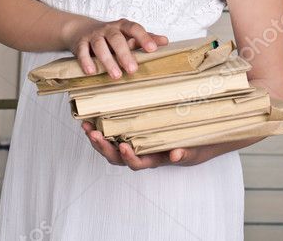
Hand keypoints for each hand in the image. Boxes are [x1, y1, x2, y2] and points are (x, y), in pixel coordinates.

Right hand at [62, 18, 168, 78]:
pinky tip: (91, 71)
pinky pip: (82, 51)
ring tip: (116, 75)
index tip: (152, 49)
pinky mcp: (80, 43)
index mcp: (123, 26)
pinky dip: (86, 61)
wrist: (81, 30)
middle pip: (117, 39)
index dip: (144, 38)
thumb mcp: (128, 35)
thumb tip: (165, 41)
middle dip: (125, 54)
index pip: (135, 28)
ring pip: (100, 46)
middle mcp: (109, 28)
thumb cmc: (112, 35)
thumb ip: (146, 38)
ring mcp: (94, 35)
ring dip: (108, 60)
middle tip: (133, 70)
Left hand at [81, 121, 211, 168]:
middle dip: (104, 147)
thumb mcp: (194, 151)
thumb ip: (185, 154)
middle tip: (94, 134)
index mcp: (154, 159)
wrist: (195, 144)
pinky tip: (94, 121)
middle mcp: (141, 155)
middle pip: (117, 157)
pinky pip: (113, 137)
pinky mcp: (132, 136)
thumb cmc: (194, 148)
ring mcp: (135, 146)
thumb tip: (176, 155)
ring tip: (87, 128)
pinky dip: (103, 131)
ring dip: (98, 140)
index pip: (138, 163)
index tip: (125, 146)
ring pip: (111, 148)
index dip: (130, 157)